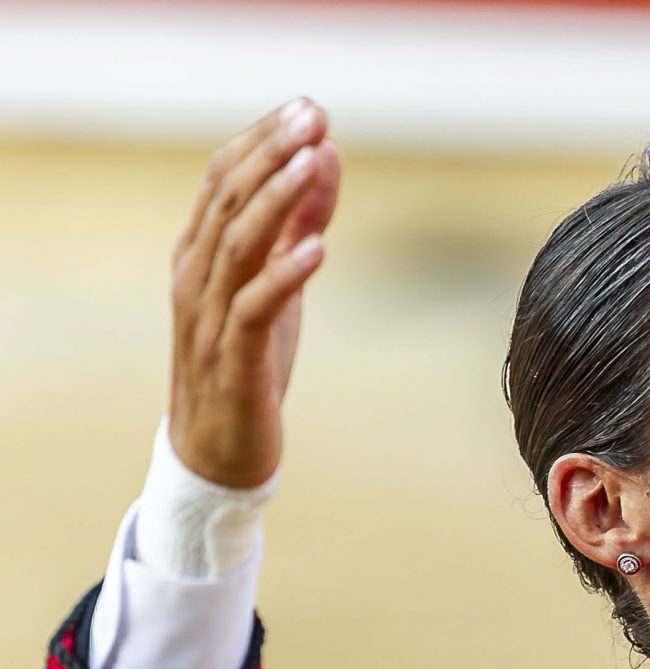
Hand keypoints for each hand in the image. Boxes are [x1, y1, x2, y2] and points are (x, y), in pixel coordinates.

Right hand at [167, 97, 341, 487]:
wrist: (219, 454)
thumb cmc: (248, 363)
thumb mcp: (281, 284)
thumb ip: (300, 223)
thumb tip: (326, 157)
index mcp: (202, 254)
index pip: (225, 179)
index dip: (263, 140)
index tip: (308, 108)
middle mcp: (197, 277)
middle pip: (229, 200)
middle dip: (272, 153)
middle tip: (313, 115)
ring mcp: (211, 318)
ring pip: (239, 243)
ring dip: (279, 199)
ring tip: (315, 161)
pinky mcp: (235, 360)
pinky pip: (256, 308)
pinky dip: (285, 274)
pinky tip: (318, 248)